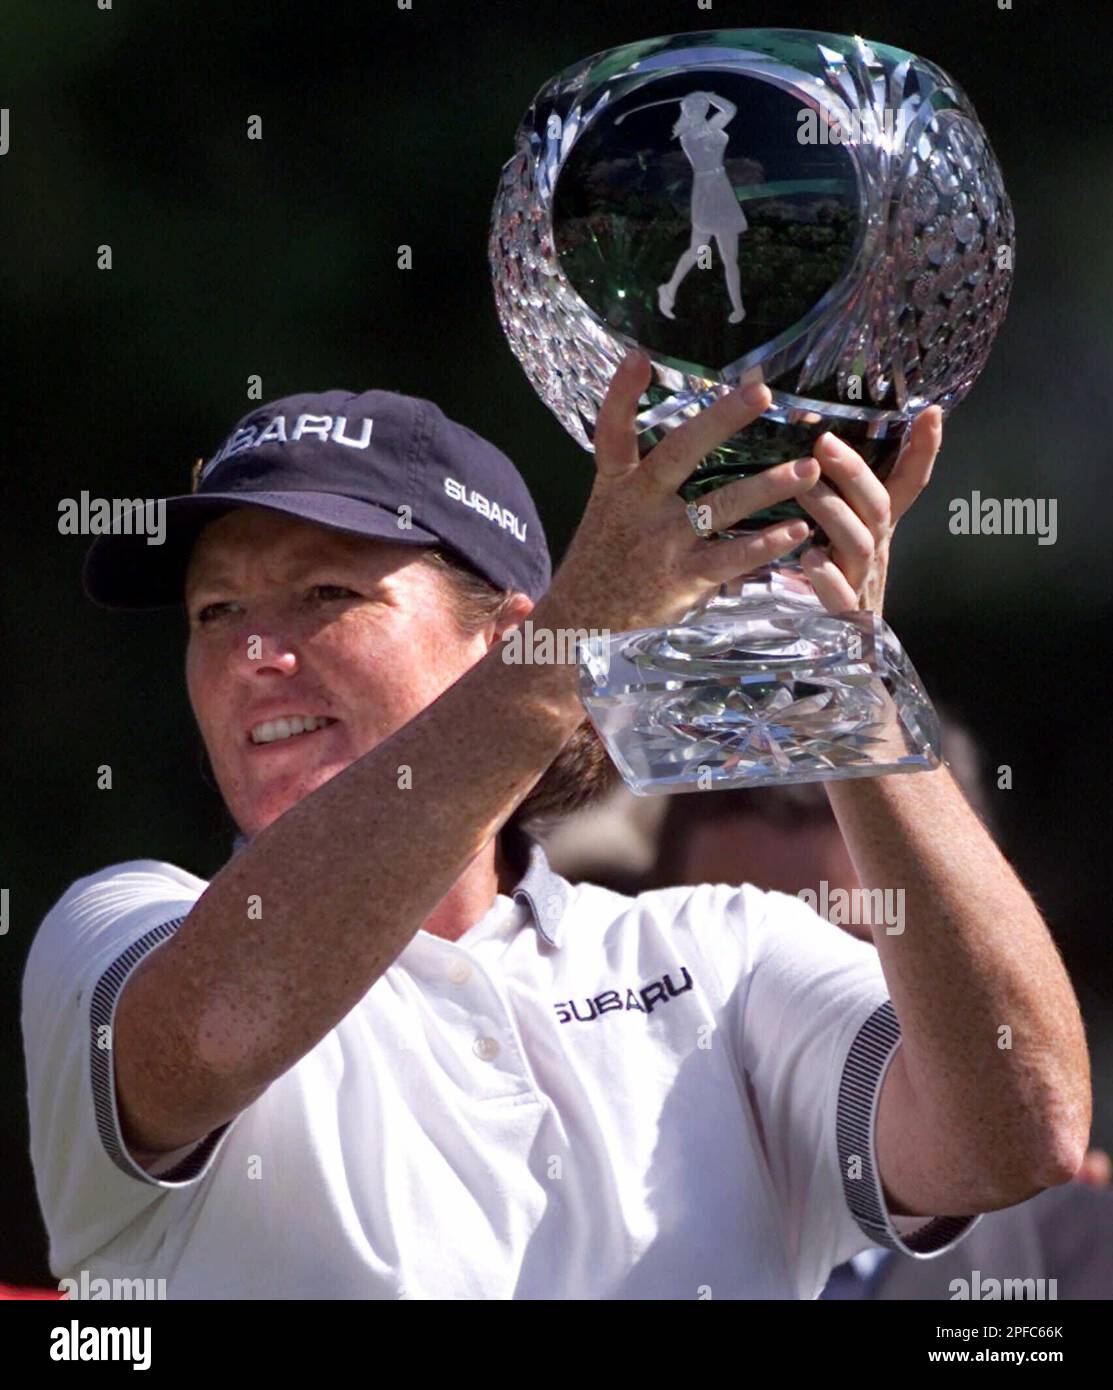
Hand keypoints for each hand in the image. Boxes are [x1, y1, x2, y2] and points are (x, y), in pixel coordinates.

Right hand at [537, 352, 820, 635]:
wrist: (584, 625)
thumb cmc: (606, 563)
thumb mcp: (610, 512)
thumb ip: (643, 478)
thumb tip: (693, 436)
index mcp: (615, 486)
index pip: (612, 433)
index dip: (622, 395)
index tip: (640, 357)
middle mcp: (638, 507)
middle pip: (679, 453)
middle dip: (721, 420)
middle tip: (762, 392)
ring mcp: (662, 543)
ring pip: (720, 505)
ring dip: (768, 486)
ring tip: (809, 469)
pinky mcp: (683, 579)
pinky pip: (733, 556)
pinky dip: (767, 544)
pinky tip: (798, 531)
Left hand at [795, 408, 942, 614]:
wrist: (847, 654)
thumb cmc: (835, 581)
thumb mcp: (842, 533)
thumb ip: (839, 496)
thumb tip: (818, 440)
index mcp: (878, 527)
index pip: (909, 484)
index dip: (923, 451)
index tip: (931, 413)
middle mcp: (875, 549)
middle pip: (877, 506)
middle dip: (854, 472)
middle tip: (824, 442)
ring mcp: (861, 582)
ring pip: (857, 543)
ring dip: (832, 512)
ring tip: (805, 488)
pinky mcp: (842, 616)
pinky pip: (840, 597)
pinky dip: (826, 577)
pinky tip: (810, 560)